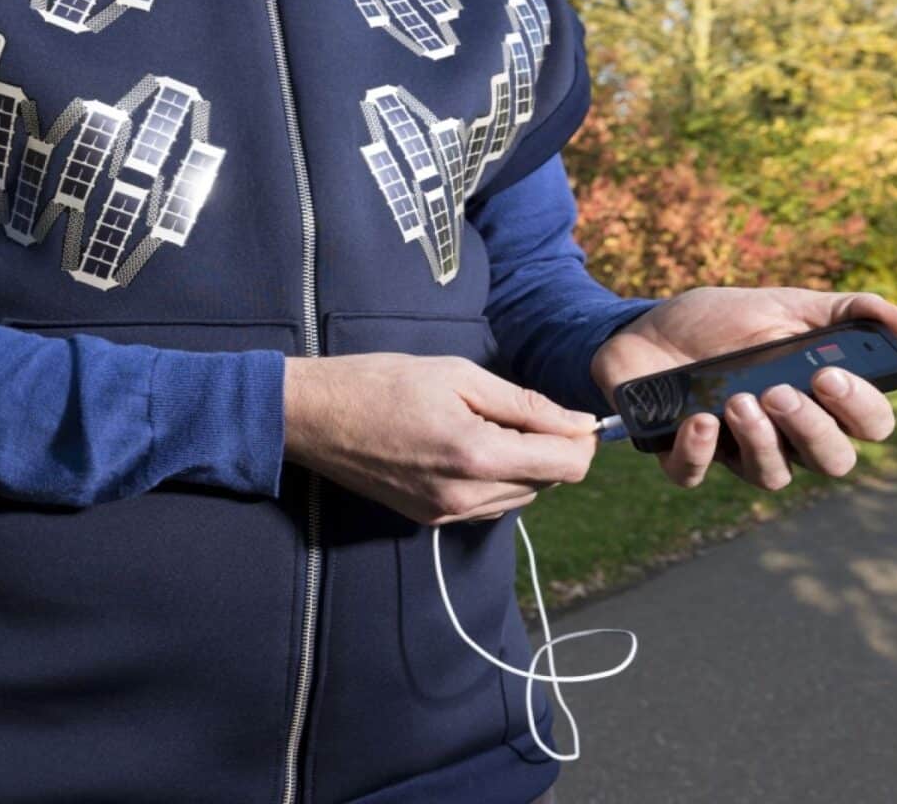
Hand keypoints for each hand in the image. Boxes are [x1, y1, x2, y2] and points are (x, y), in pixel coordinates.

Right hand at [284, 354, 597, 525]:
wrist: (316, 416)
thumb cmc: (382, 383)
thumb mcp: (460, 376)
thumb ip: (527, 405)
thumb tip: (580, 423)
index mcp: (478, 456)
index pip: (567, 467)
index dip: (580, 440)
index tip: (569, 417)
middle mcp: (467, 496)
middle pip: (548, 483)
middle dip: (546, 449)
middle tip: (509, 410)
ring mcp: (447, 513)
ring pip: (520, 496)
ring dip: (519, 464)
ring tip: (480, 425)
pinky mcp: (431, 519)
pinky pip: (488, 503)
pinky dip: (492, 477)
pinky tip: (462, 446)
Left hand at [591, 287, 896, 490]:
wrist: (646, 323)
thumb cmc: (722, 320)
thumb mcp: (786, 304)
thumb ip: (847, 312)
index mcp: (820, 399)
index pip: (868, 425)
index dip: (859, 409)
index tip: (829, 374)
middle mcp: (788, 434)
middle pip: (832, 461)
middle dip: (813, 430)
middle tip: (781, 392)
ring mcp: (737, 450)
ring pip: (773, 476)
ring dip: (763, 441)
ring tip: (740, 401)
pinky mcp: (684, 455)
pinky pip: (697, 475)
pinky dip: (701, 452)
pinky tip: (701, 421)